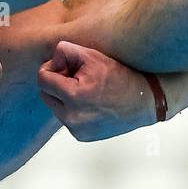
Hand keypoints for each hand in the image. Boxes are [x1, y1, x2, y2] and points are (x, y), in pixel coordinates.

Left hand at [37, 41, 159, 141]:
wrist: (145, 100)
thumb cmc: (121, 76)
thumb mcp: (93, 55)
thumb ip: (65, 51)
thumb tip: (52, 59)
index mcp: (74, 95)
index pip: (42, 79)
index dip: (52, 68)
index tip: (65, 66)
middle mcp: (73, 117)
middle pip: (45, 94)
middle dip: (57, 83)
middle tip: (77, 76)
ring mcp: (77, 129)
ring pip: (55, 107)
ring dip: (64, 97)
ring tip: (87, 90)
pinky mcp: (82, 137)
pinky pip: (67, 119)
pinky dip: (74, 110)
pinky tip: (92, 103)